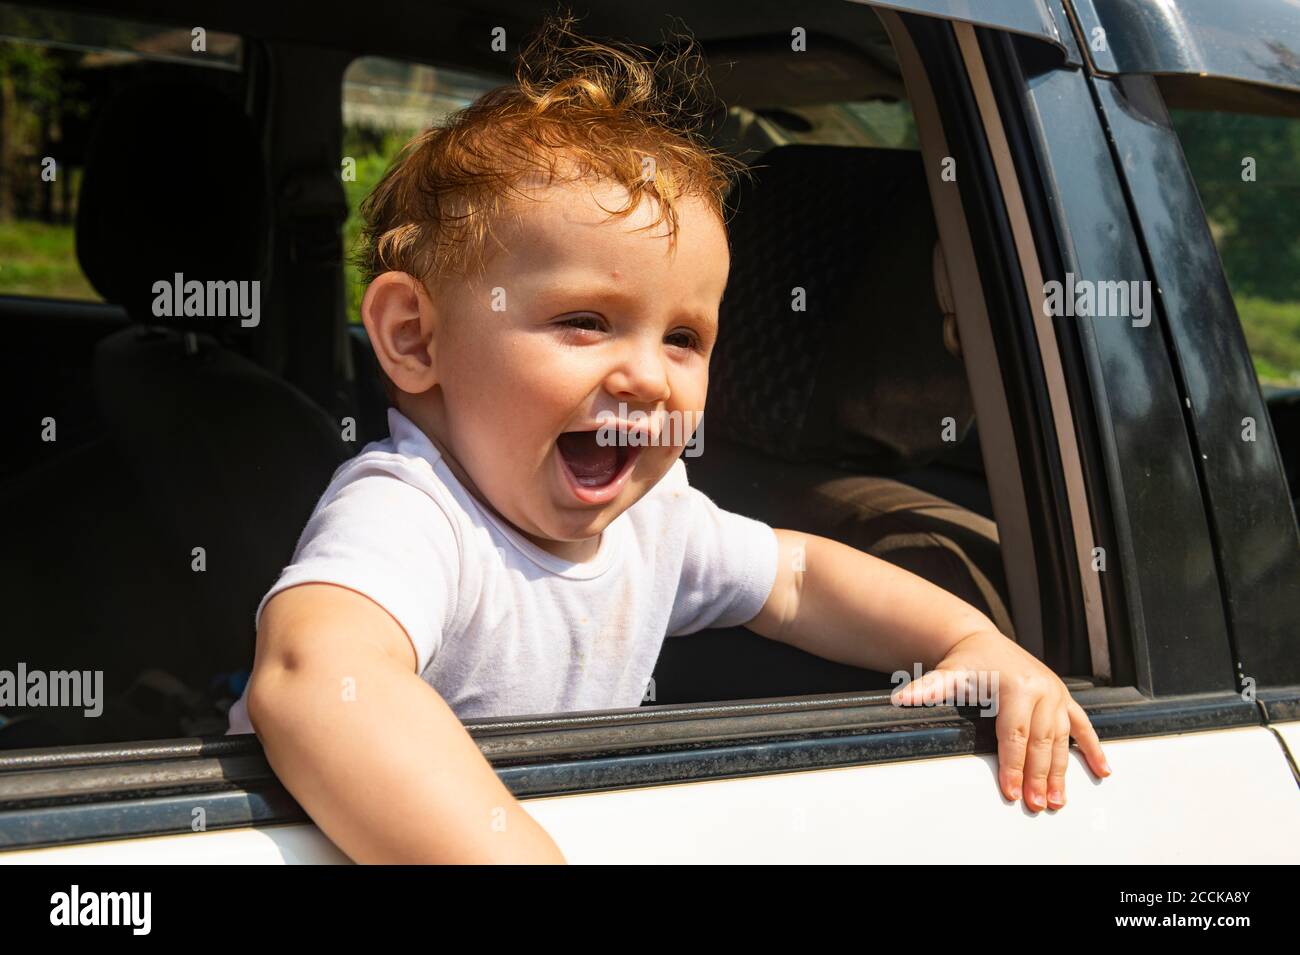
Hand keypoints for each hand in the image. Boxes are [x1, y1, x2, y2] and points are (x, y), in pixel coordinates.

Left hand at [891, 630, 1110, 810]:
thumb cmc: (967, 662)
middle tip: (1035, 804)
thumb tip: (902, 699)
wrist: (982, 641)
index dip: (1012, 765)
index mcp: (1015, 687)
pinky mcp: (1064, 698)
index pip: (1014, 735)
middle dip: (1038, 776)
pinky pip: (1083, 725)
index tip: (1009, 792)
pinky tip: (1102, 771)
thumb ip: (927, 688)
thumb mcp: (948, 673)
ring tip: (1056, 800)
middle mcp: (1041, 690)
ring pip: (1062, 739)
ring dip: (1062, 772)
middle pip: (1041, 742)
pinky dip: (1094, 749)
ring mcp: (1056, 694)